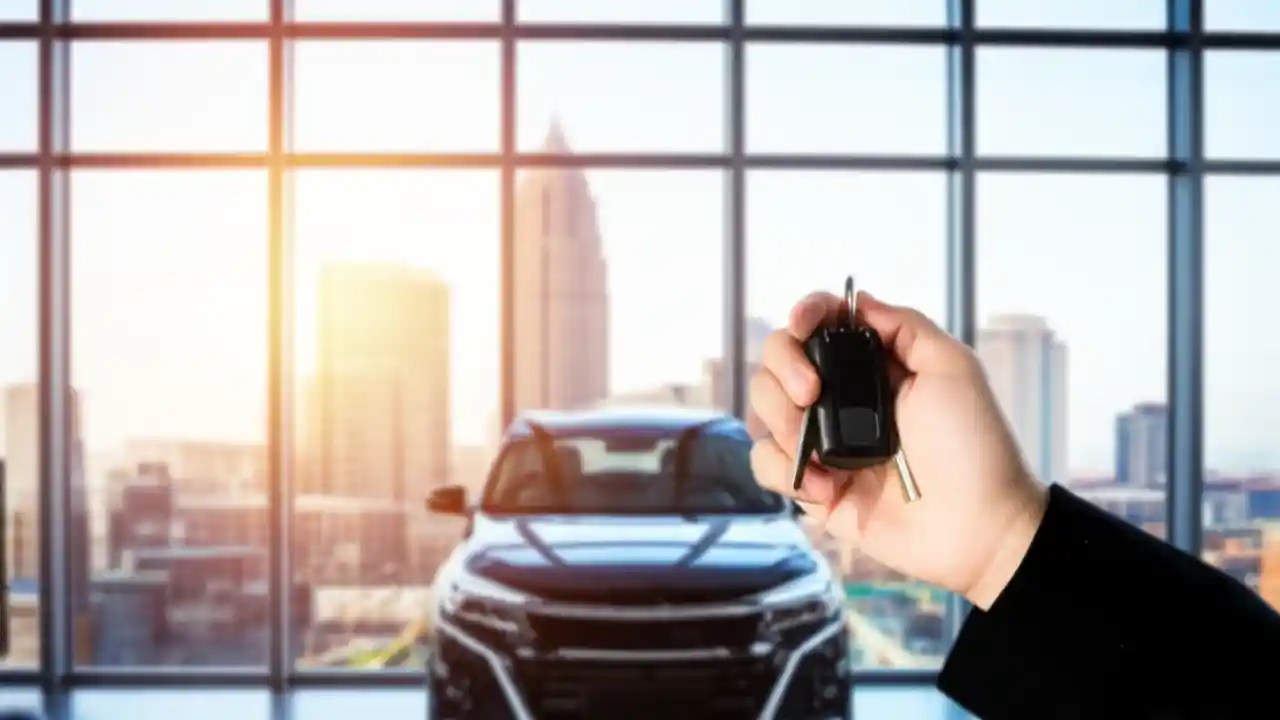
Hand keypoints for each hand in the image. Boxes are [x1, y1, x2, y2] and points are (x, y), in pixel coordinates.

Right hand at [749, 290, 1048, 609]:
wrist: (976, 527)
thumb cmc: (973, 446)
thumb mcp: (952, 368)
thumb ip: (904, 325)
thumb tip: (857, 301)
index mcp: (873, 366)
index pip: (819, 325)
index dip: (803, 316)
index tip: (804, 326)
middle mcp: (841, 398)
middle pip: (776, 360)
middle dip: (784, 370)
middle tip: (812, 394)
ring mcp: (823, 442)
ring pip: (764, 409)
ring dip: (781, 421)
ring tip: (823, 451)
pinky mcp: (812, 486)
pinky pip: (766, 463)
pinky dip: (787, 471)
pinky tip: (827, 488)